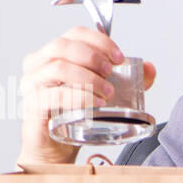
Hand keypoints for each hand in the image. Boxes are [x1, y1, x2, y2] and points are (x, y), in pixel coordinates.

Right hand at [15, 25, 156, 166]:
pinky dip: (79, 97)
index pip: (75, 33)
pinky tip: (96, 104)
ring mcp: (32, 84)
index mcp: (55, 54)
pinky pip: (54, 95)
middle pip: (63, 45)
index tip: (118, 57)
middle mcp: (39, 64)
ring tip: (107, 92)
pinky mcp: (33, 105)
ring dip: (88, 77)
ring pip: (58, 67)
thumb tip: (149, 69)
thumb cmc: (75, 116)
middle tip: (111, 72)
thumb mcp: (105, 93)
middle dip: (92, 56)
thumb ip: (129, 80)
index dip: (99, 41)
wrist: (56, 148)